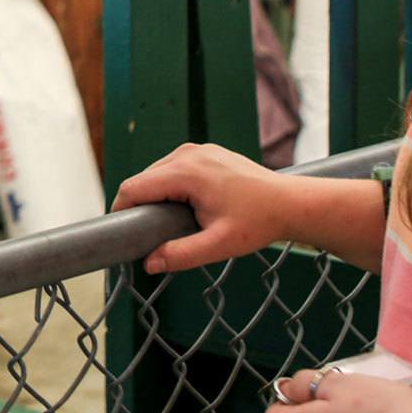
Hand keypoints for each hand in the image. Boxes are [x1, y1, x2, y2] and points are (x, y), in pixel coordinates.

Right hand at [110, 142, 291, 272]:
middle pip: (143, 179)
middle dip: (140, 206)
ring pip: (157, 173)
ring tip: (168, 223)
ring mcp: (196, 148)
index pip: (134, 187)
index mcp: (187, 171)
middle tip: (147, 236)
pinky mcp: (204, 151)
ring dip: (155, 196)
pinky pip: (173, 168)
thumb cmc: (258, 223)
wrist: (290, 203)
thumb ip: (181, 255)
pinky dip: (170, 186)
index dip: (121, 210)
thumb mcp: (219, 245)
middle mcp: (187, 153)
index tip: (121, 233)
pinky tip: (183, 207)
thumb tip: (148, 263)